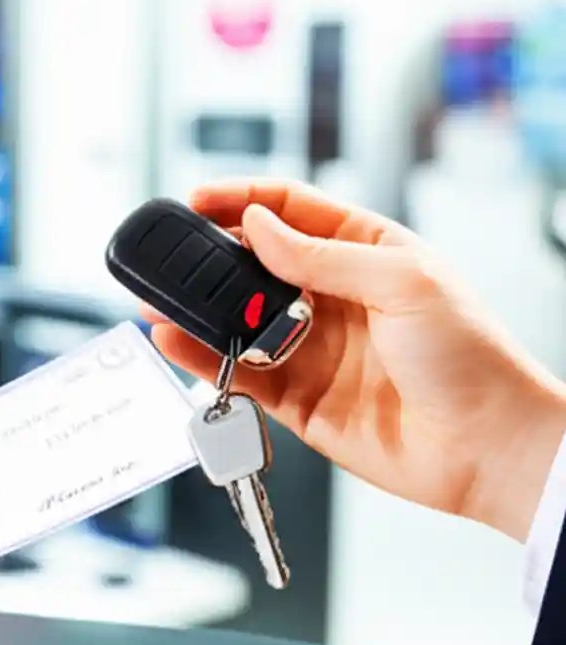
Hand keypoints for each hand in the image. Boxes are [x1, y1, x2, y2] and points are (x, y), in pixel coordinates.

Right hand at [141, 180, 565, 540]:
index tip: (197, 198)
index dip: (240, 197)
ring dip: (195, 308)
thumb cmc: (471, 357)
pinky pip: (236, 370)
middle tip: (170, 253)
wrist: (488, 447)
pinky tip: (175, 341)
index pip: (290, 208)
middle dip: (207, 255)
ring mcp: (311, 346)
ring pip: (237, 317)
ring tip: (157, 299)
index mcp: (365, 250)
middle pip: (253, 262)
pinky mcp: (296, 397)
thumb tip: (256, 226)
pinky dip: (201, 356)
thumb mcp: (402, 281)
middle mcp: (332, 295)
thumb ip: (321, 255)